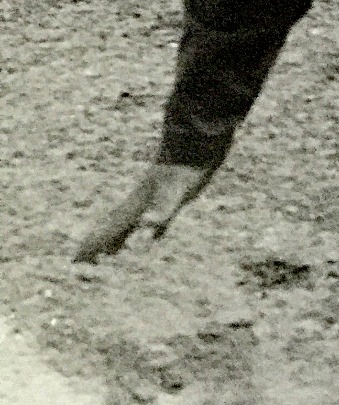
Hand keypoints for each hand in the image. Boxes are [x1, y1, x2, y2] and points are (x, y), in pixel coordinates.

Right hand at [73, 162, 215, 261]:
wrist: (195, 143)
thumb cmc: (184, 169)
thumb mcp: (176, 193)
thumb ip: (161, 210)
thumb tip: (145, 224)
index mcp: (137, 206)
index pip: (110, 229)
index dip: (94, 245)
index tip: (76, 260)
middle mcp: (139, 204)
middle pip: (112, 227)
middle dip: (97, 243)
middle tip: (80, 259)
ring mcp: (152, 199)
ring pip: (128, 224)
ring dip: (117, 239)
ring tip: (109, 253)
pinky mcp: (167, 197)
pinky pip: (150, 221)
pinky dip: (145, 231)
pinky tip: (151, 235)